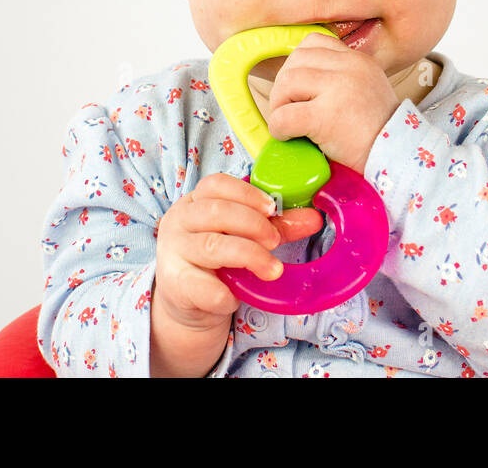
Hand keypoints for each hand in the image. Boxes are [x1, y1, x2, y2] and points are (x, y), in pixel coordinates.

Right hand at [154, 173, 323, 330]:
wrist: (187, 303)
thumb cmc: (215, 261)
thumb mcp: (243, 237)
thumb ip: (276, 225)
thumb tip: (313, 218)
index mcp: (194, 202)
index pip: (216, 184)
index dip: (247, 194)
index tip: (272, 209)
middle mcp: (179, 222)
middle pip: (216, 212)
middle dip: (254, 225)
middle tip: (276, 241)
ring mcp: (174, 252)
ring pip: (213, 247)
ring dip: (250, 256)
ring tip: (273, 269)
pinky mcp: (175, 284)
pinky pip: (203, 285)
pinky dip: (225, 292)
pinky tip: (237, 296)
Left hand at [265, 31, 399, 174]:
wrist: (398, 160)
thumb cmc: (378, 134)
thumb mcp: (367, 90)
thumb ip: (339, 79)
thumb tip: (296, 84)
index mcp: (359, 60)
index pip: (315, 42)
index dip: (298, 63)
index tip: (298, 87)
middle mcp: (350, 68)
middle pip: (296, 60)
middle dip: (284, 85)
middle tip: (288, 108)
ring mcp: (339, 89)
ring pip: (286, 82)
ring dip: (279, 105)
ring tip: (290, 124)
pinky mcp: (326, 117)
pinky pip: (284, 116)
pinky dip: (279, 128)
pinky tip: (290, 137)